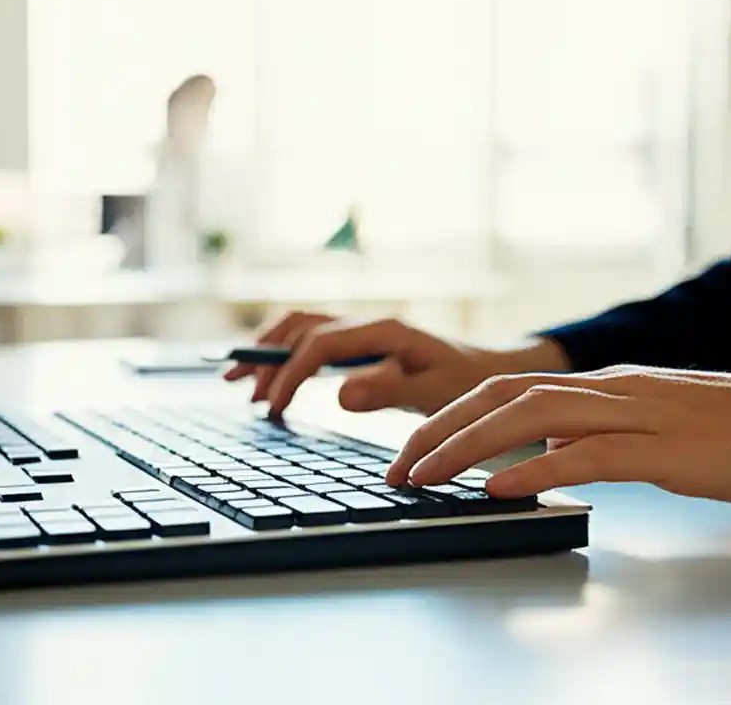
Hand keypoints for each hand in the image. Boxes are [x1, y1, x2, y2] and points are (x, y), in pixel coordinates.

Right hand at [223, 311, 569, 416]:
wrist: (492, 370)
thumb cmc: (465, 381)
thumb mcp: (431, 391)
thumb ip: (386, 392)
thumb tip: (338, 393)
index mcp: (382, 330)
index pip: (318, 345)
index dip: (289, 375)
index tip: (272, 408)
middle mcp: (367, 322)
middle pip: (299, 327)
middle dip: (264, 357)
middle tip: (238, 389)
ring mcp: (362, 329)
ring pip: (300, 327)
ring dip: (268, 350)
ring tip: (239, 380)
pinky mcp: (362, 341)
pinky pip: (312, 337)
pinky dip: (284, 351)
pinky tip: (271, 376)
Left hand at [386, 365, 730, 510]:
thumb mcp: (656, 428)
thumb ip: (602, 435)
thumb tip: (549, 458)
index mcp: (606, 385)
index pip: (509, 389)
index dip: (452, 416)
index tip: (412, 449)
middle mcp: (611, 389)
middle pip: (503, 396)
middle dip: (439, 430)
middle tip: (397, 469)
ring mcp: (638, 413)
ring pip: (532, 416)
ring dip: (467, 448)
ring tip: (423, 477)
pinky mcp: (667, 448)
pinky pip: (589, 455)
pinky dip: (535, 470)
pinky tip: (496, 490)